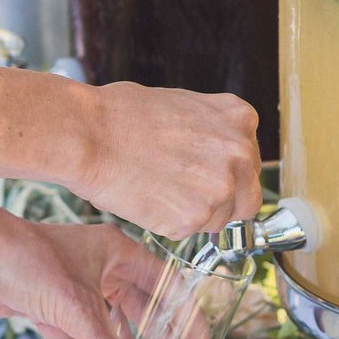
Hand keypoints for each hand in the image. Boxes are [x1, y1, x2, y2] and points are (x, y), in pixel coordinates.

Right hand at [78, 83, 261, 237]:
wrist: (89, 134)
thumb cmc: (121, 115)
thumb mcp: (184, 106)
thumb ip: (212, 133)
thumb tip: (218, 158)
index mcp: (240, 119)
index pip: (249, 164)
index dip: (225, 176)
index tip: (203, 177)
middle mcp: (240, 153)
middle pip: (247, 199)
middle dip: (220, 203)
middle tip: (183, 194)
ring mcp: (220, 187)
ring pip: (218, 221)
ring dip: (192, 214)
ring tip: (157, 189)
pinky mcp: (195, 217)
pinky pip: (188, 232)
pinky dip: (168, 224)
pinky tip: (147, 199)